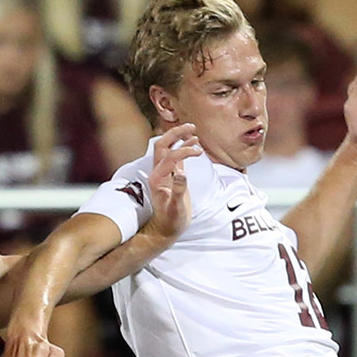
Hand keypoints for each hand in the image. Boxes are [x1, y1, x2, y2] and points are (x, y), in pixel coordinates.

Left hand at [148, 122, 199, 240]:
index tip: (198, 152)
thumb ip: (178, 191)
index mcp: (158, 178)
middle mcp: (158, 172)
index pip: (170, 157)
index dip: (184, 151)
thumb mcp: (175, 209)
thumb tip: (181, 173)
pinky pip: (175, 157)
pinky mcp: (172, 176)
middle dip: (176, 134)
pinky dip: (183, 147)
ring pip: (168, 148)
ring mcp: (164, 173)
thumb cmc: (171, 221)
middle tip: (192, 127)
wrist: (166, 229)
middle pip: (163, 145)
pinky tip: (194, 143)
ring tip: (194, 131)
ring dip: (179, 138)